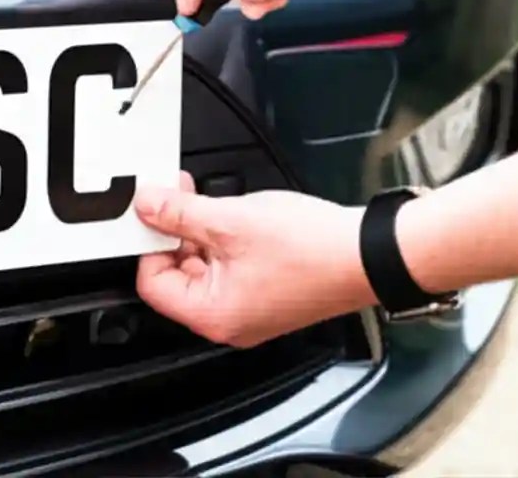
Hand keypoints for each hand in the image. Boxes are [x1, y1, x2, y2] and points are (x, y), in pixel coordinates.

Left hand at [134, 171, 376, 347]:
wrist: (370, 253)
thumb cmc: (313, 249)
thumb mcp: (230, 221)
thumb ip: (180, 214)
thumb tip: (147, 206)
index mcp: (212, 315)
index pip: (151, 283)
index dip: (148, 244)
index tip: (151, 213)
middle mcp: (228, 321)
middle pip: (175, 276)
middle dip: (174, 233)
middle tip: (176, 196)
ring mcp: (248, 310)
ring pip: (203, 268)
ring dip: (200, 233)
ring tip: (208, 201)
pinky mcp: (266, 294)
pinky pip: (229, 269)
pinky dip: (224, 241)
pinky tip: (232, 215)